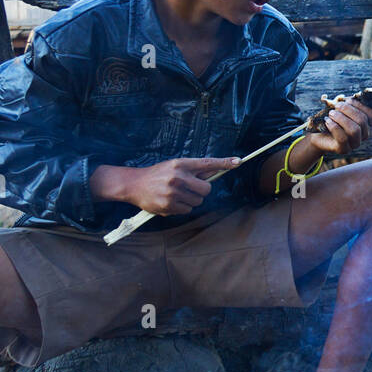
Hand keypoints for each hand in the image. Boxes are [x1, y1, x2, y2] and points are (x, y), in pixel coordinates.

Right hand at [121, 156, 240, 214]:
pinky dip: (182, 208)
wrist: (134, 184)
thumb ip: (194, 169)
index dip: (224, 163)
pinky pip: (187, 210)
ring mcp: (173, 192)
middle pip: (207, 189)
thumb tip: (216, 170)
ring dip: (192, 199)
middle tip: (192, 188)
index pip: (207, 163)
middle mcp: (178, 177)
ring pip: (198, 201)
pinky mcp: (168, 206)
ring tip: (177, 194)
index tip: (238, 162)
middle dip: (202, 190)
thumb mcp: (174, 166)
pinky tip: (171, 201)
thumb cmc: (158, 174)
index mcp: (181, 164)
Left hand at [304, 97, 371, 156]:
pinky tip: (327, 121)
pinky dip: (334, 126)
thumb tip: (347, 98)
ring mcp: (355, 143)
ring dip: (341, 118)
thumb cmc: (333, 119)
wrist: (319, 134)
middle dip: (348, 110)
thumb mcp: (341, 109)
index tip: (347, 100)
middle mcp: (365, 135)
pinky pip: (342, 138)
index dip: (360, 104)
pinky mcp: (344, 149)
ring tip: (331, 113)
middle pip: (362, 120)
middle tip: (336, 106)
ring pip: (354, 130)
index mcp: (368, 124)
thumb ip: (347, 103)